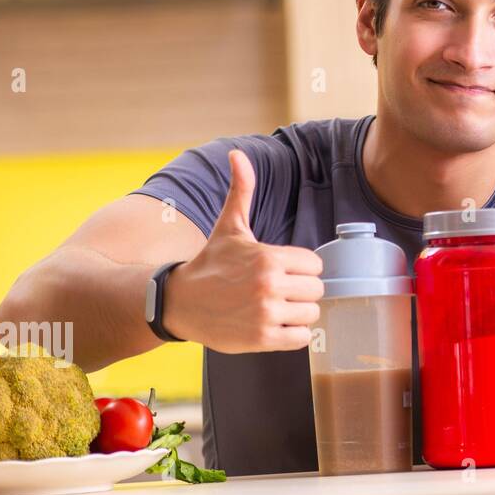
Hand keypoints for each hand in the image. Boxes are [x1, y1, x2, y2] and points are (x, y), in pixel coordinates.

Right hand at [162, 149, 323, 352]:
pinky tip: (273, 325)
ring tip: (275, 308)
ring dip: (297, 313)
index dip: (302, 268)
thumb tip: (237, 154)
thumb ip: (241, 190)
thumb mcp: (229, 226)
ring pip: (311, 315)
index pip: (315, 265)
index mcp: (269, 257)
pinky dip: (292, 335)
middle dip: (301, 291)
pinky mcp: (262, 339)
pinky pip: (301, 339)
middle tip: (279, 291)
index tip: (283, 270)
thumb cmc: (210, 264)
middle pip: (317, 290)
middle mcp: (270, 285)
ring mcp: (266, 314)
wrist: (178, 302)